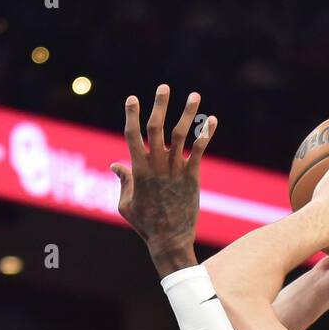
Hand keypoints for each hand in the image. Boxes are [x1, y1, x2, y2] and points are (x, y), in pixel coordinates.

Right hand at [111, 85, 216, 273]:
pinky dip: (205, 134)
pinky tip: (212, 120)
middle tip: (164, 87)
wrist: (170, 242)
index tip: (132, 99)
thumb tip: (116, 165)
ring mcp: (175, 171)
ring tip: (195, 94)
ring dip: (188, 113)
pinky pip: (199, 151)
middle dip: (159, 106)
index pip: (133, 136)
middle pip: (157, 129)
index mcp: (138, 171)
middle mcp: (157, 167)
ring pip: (181, 135)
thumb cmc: (145, 226)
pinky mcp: (192, 177)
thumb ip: (122, 182)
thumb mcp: (126, 205)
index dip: (132, 115)